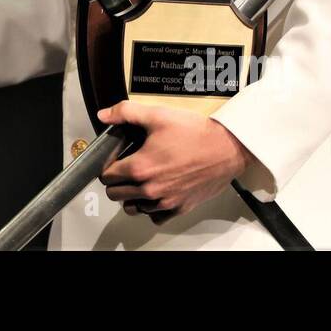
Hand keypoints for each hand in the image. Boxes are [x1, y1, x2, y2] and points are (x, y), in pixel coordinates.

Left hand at [97, 102, 251, 222]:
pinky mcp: (180, 207)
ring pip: (133, 208)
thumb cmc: (196, 133)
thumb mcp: (158, 115)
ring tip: (138, 181)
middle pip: (115, 194)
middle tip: (124, 169)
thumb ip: (126, 112)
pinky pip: (155, 217)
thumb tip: (104, 115)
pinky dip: (151, 208)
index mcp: (140, 167)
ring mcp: (165, 201)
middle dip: (115, 182)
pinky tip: (155, 193)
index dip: (108, 165)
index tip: (114, 160)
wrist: (227, 148)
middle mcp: (150, 188)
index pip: (107, 176)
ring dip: (131, 196)